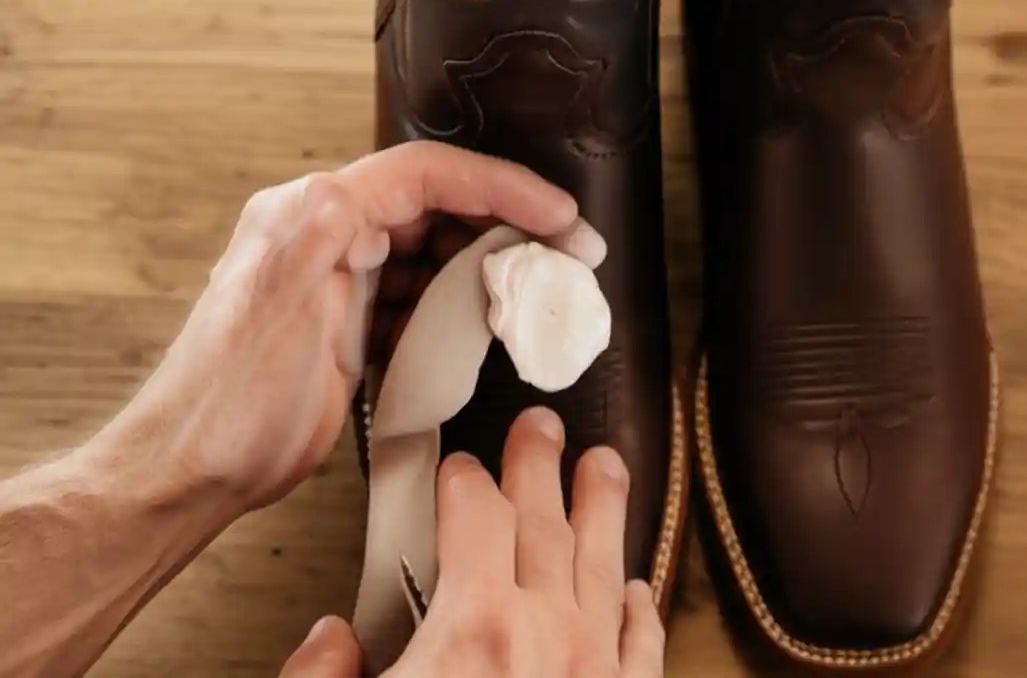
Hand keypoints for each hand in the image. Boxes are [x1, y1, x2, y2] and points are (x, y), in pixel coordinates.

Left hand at [117, 142, 596, 511]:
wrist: (198, 468)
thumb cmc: (230, 400)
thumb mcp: (275, 306)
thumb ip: (315, 235)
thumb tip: (349, 191)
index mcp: (313, 214)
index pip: (426, 175)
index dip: (500, 185)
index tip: (557, 213)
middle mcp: (329, 234)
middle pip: (439, 206)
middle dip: (509, 222)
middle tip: (569, 250)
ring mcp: (342, 279)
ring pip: (436, 251)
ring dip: (491, 264)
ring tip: (542, 286)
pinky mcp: (353, 322)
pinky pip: (421, 296)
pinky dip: (462, 303)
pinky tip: (491, 322)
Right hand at [280, 408, 665, 677]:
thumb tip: (332, 638)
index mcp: (473, 632)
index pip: (474, 518)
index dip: (465, 481)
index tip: (460, 465)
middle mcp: (546, 640)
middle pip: (545, 524)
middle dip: (541, 466)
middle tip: (545, 426)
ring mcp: (594, 676)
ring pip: (605, 567)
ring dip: (605, 510)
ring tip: (607, 467)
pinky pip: (640, 649)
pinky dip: (639, 611)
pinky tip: (637, 589)